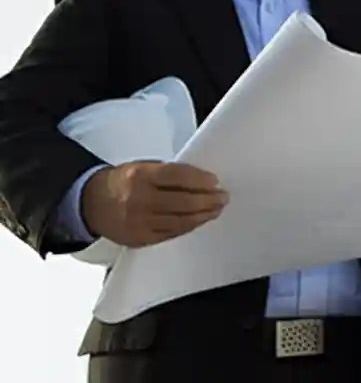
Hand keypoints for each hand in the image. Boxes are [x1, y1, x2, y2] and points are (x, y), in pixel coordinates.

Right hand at [82, 161, 227, 247]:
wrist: (92, 203)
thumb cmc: (123, 182)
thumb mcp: (142, 167)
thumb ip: (169, 173)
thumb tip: (202, 180)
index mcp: (140, 176)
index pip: (177, 176)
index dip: (199, 180)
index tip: (214, 181)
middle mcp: (139, 200)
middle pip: (183, 202)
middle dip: (208, 200)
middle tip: (223, 197)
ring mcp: (139, 222)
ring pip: (180, 220)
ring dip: (204, 215)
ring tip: (216, 209)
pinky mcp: (140, 238)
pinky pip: (172, 233)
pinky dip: (189, 226)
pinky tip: (199, 220)